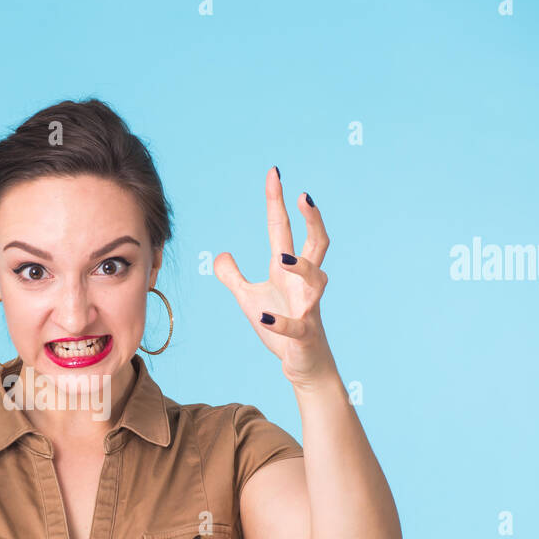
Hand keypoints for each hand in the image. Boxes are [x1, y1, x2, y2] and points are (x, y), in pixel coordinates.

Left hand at [214, 166, 336, 389]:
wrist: (304, 365)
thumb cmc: (281, 328)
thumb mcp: (249, 299)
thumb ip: (234, 277)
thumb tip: (220, 255)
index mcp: (287, 271)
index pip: (284, 229)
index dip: (278, 202)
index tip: (274, 173)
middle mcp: (303, 284)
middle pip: (317, 244)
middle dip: (312, 220)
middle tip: (304, 196)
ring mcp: (308, 308)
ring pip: (316, 280)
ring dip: (300, 267)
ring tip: (282, 257)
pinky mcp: (304, 335)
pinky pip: (295, 326)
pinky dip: (279, 321)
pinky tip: (264, 316)